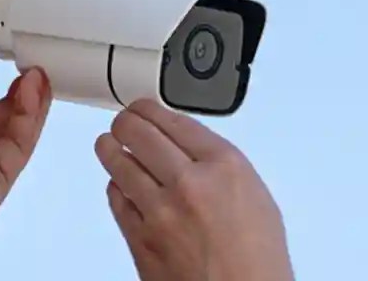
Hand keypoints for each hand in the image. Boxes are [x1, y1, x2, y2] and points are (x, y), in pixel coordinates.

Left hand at [95, 100, 293, 280]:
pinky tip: (119, 184)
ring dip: (110, 149)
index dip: (151, 108)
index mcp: (224, 166)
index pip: (174, 120)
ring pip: (119, 162)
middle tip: (123, 122)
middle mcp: (189, 182)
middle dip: (126, 122)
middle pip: (140, 133)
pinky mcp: (140, 238)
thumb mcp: (255, 196)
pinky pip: (116, 200)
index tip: (143, 106)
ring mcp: (160, 211)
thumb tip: (191, 150)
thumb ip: (221, 168)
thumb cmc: (258, 260)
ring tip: (109, 144)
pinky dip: (115, 187)